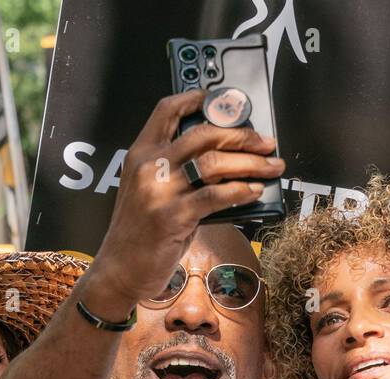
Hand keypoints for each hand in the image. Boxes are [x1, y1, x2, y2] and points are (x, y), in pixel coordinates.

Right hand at [82, 91, 283, 311]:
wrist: (119, 269)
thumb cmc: (138, 234)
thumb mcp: (150, 192)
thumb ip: (177, 172)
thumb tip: (224, 163)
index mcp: (140, 154)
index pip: (168, 110)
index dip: (199, 99)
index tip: (226, 101)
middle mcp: (149, 166)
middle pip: (203, 133)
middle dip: (242, 135)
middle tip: (266, 142)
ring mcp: (160, 191)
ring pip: (215, 162)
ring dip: (251, 163)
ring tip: (271, 167)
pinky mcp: (173, 216)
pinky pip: (216, 196)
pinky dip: (240, 191)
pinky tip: (254, 191)